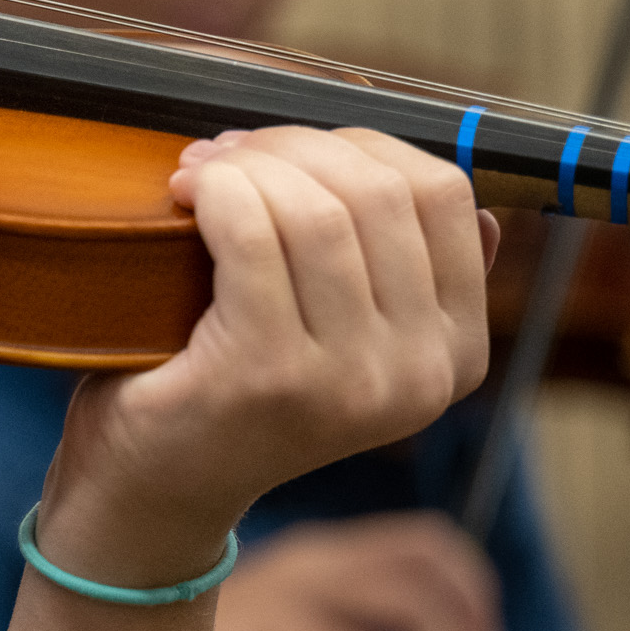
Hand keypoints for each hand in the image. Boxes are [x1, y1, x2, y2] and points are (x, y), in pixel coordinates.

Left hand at [37, 125, 494, 587]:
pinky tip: (184, 196)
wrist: (156, 485)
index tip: (286, 150)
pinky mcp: (269, 376)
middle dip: (290, 147)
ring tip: (198, 176)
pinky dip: (216, 193)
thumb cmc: (236, 385)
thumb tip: (473, 208)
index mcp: (456, 352)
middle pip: (376, 191)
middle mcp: (420, 374)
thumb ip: (410, 278)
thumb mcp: (347, 334)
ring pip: (316, 209)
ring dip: (246, 167)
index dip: (356, 145)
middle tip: (224, 155)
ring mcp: (350, 381)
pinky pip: (253, 234)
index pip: (442, 194)